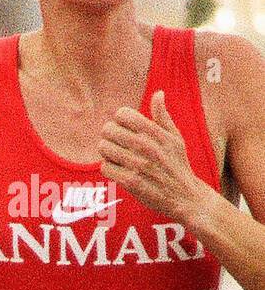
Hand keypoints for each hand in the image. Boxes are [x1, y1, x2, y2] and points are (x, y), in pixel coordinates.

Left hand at [99, 91, 205, 223]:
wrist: (185, 196)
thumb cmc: (177, 165)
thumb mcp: (175, 138)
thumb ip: (163, 116)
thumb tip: (158, 93)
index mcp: (157, 133)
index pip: (123, 114)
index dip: (118, 120)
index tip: (123, 128)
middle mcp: (148, 146)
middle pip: (108, 130)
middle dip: (108, 135)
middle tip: (116, 143)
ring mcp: (139, 164)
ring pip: (104, 148)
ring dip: (107, 152)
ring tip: (117, 156)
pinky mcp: (131, 182)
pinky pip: (105, 167)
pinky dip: (108, 168)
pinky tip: (118, 170)